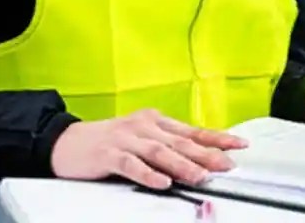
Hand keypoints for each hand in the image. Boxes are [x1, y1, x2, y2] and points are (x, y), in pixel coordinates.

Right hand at [50, 108, 246, 188]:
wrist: (65, 142)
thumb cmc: (108, 143)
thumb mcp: (141, 139)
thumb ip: (166, 147)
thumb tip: (199, 161)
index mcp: (155, 121)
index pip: (192, 131)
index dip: (217, 138)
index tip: (239, 145)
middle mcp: (143, 126)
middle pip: (180, 141)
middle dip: (207, 155)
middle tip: (227, 165)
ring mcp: (125, 138)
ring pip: (159, 152)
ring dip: (182, 165)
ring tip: (200, 177)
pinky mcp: (108, 154)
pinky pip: (131, 164)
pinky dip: (148, 174)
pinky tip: (161, 181)